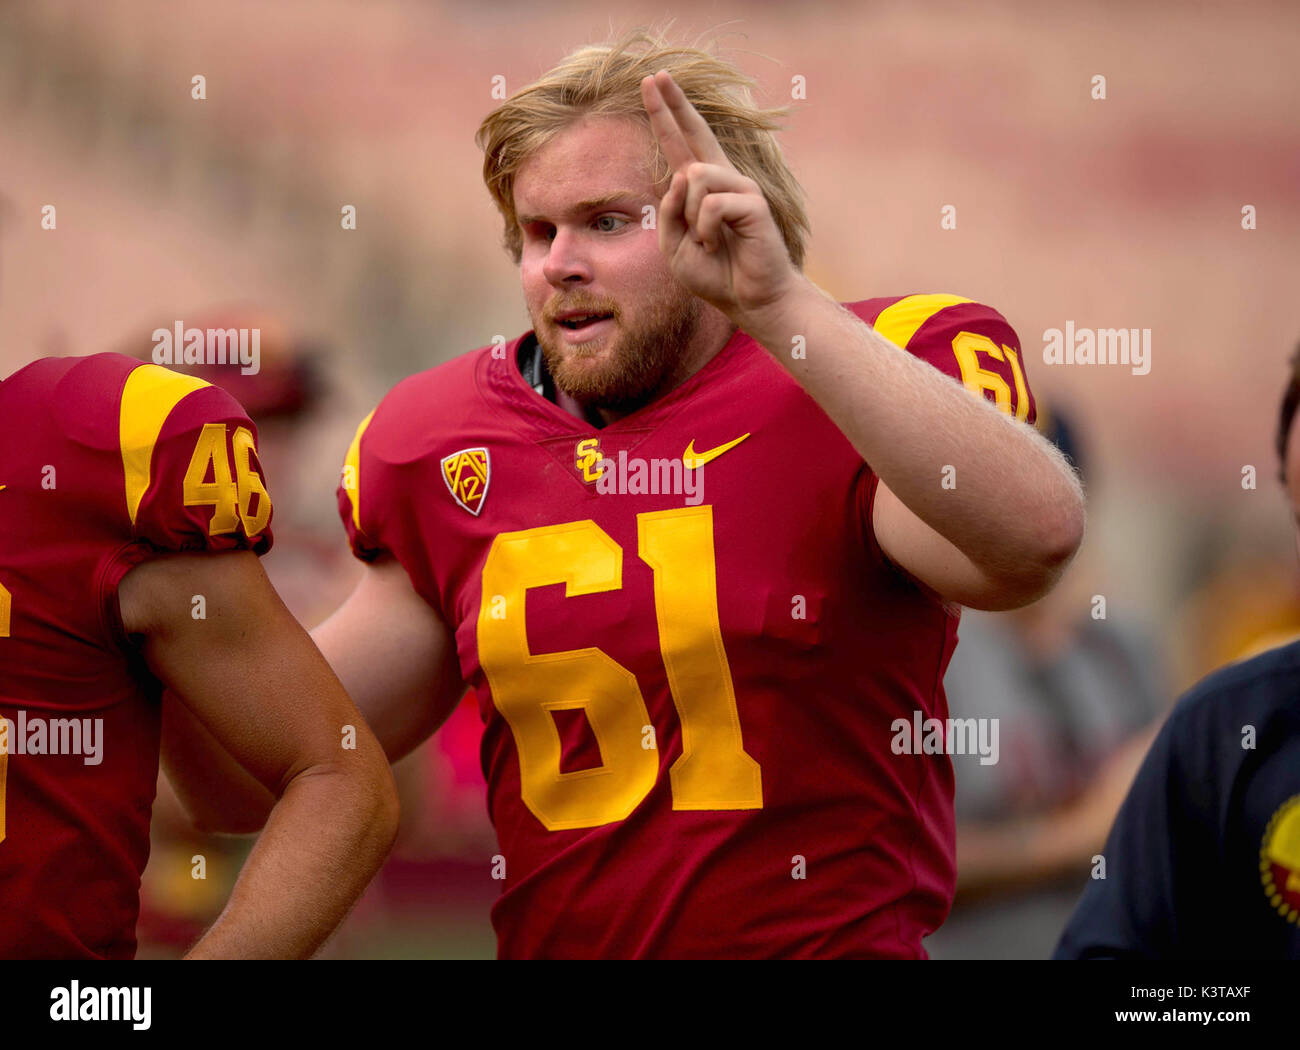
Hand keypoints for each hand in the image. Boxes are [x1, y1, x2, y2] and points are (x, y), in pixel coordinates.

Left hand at [640, 70, 800, 325]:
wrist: (749, 300)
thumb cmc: (715, 274)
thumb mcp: (674, 246)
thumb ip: (667, 212)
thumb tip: (682, 174)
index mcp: (700, 189)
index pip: (679, 143)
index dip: (666, 113)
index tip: (654, 82)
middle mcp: (721, 179)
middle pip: (695, 131)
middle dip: (672, 103)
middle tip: (654, 74)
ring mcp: (740, 187)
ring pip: (694, 177)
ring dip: (690, 217)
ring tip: (707, 242)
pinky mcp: (753, 201)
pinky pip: (710, 204)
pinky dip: (704, 230)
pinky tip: (717, 244)